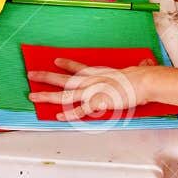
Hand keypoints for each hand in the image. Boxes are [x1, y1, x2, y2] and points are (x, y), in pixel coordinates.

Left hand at [26, 58, 161, 120]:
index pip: (78, 68)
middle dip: (45, 77)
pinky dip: (69, 114)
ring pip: (64, 94)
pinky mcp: (97, 103)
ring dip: (47, 96)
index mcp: (99, 73)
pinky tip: (58, 116)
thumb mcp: (136, 70)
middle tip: (31, 74)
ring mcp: (92, 92)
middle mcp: (91, 81)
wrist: (143, 81)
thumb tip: (146, 64)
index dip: (67, 64)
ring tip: (32, 96)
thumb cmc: (142, 77)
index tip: (56, 60)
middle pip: (63, 79)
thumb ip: (137, 68)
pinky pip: (79, 110)